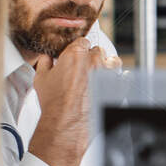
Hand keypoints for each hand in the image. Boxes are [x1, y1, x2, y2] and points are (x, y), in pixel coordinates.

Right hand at [28, 38, 116, 165]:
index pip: (82, 42)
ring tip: (100, 74)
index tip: (76, 58)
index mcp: (76, 54)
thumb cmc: (55, 103)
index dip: (78, 50)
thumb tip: (46, 59)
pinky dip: (119, 80)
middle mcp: (94, 60)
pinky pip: (124, 77)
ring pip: (113, 61)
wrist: (67, 123)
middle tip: (85, 70)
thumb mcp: (41, 79)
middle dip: (92, 58)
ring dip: (108, 65)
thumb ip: (45, 63)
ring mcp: (108, 73)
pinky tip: (111, 84)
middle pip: (97, 51)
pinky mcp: (118, 87)